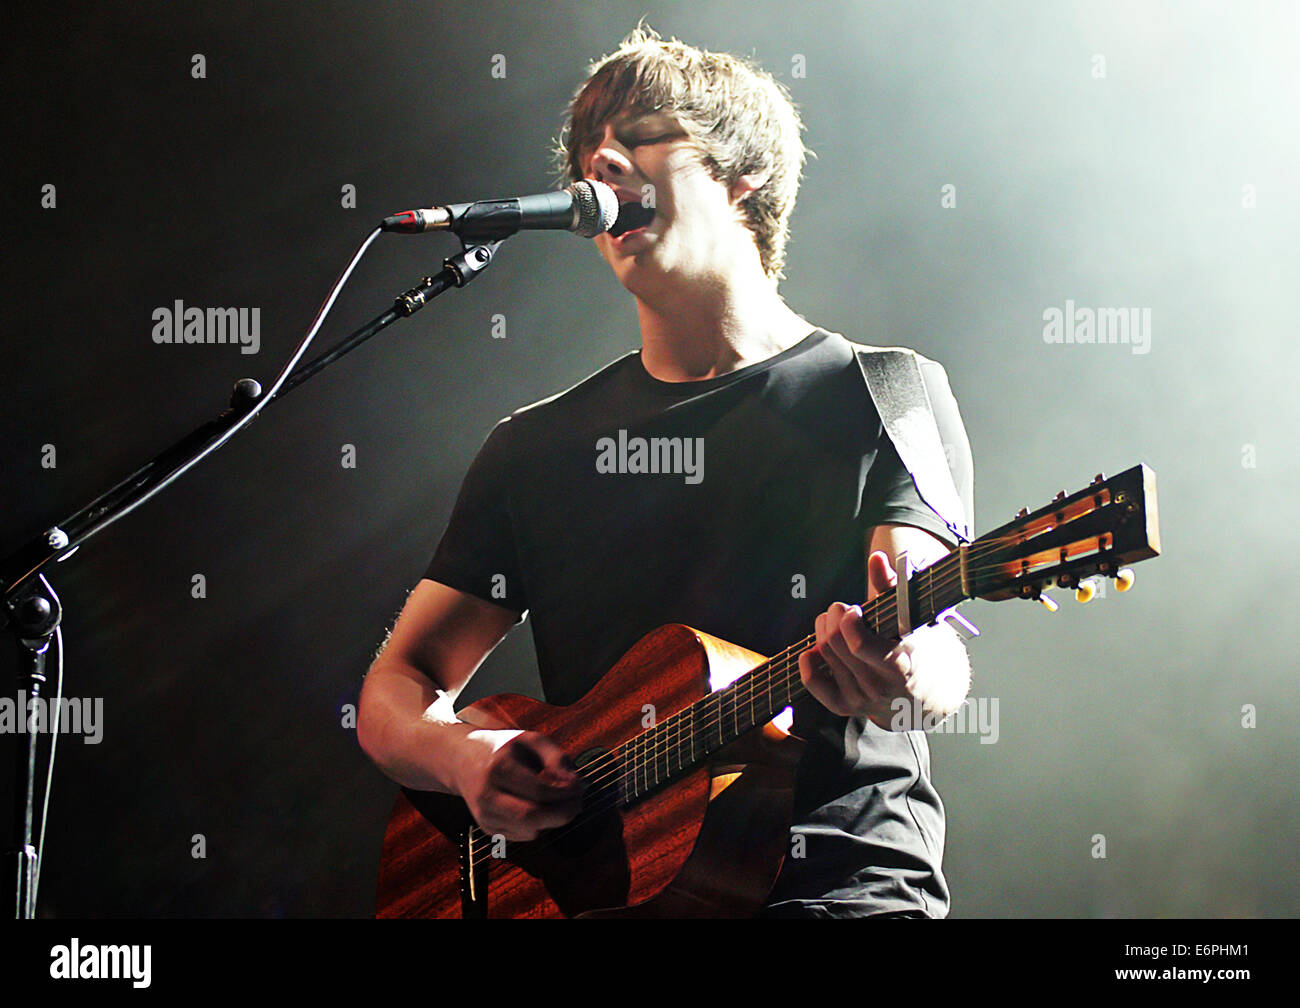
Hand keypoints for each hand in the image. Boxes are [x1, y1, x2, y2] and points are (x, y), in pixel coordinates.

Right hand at [452, 729, 583, 840]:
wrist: (463, 760)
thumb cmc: (505, 749)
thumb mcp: (531, 741)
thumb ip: (557, 758)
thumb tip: (575, 784)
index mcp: (498, 768)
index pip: (538, 791)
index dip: (565, 793)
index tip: (580, 787)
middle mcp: (487, 795)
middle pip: (531, 817)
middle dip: (562, 814)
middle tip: (578, 803)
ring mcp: (484, 815)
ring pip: (529, 831)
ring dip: (552, 821)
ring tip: (559, 803)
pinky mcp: (488, 829)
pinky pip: (523, 836)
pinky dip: (538, 825)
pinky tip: (537, 807)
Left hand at [798, 550, 968, 728]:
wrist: (922, 696)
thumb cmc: (917, 649)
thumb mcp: (912, 620)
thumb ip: (893, 587)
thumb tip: (877, 558)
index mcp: (901, 667)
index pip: (862, 647)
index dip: (849, 622)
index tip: (854, 609)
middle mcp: (878, 687)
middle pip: (836, 645)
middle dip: (833, 618)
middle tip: (841, 608)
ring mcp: (860, 700)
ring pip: (824, 656)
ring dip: (822, 630)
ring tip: (833, 620)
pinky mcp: (844, 707)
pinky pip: (813, 683)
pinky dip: (808, 661)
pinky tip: (813, 648)